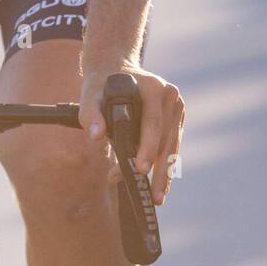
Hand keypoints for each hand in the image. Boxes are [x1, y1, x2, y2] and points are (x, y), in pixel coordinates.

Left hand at [79, 63, 184, 207]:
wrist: (114, 68)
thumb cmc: (101, 84)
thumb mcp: (90, 94)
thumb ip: (91, 114)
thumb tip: (95, 135)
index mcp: (153, 87)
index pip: (152, 123)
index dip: (146, 148)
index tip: (140, 170)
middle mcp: (170, 96)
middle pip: (165, 139)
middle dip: (157, 169)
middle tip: (152, 196)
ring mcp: (176, 107)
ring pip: (171, 145)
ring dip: (164, 173)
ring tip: (157, 197)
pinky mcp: (176, 118)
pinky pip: (172, 145)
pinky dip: (166, 165)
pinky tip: (162, 185)